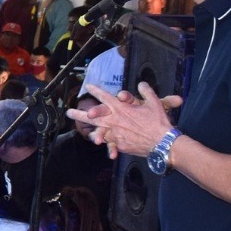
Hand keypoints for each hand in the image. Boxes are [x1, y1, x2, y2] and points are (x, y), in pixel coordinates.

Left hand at [67, 83, 182, 159]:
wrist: (162, 142)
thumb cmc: (159, 122)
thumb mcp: (155, 103)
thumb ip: (146, 92)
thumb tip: (142, 84)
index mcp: (121, 108)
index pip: (106, 97)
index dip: (96, 90)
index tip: (88, 86)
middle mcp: (114, 120)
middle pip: (93, 116)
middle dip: (80, 114)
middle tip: (68, 112)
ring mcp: (115, 133)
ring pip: (98, 131)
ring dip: (90, 131)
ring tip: (83, 133)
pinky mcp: (119, 144)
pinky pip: (110, 144)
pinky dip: (107, 145)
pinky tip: (102, 146)